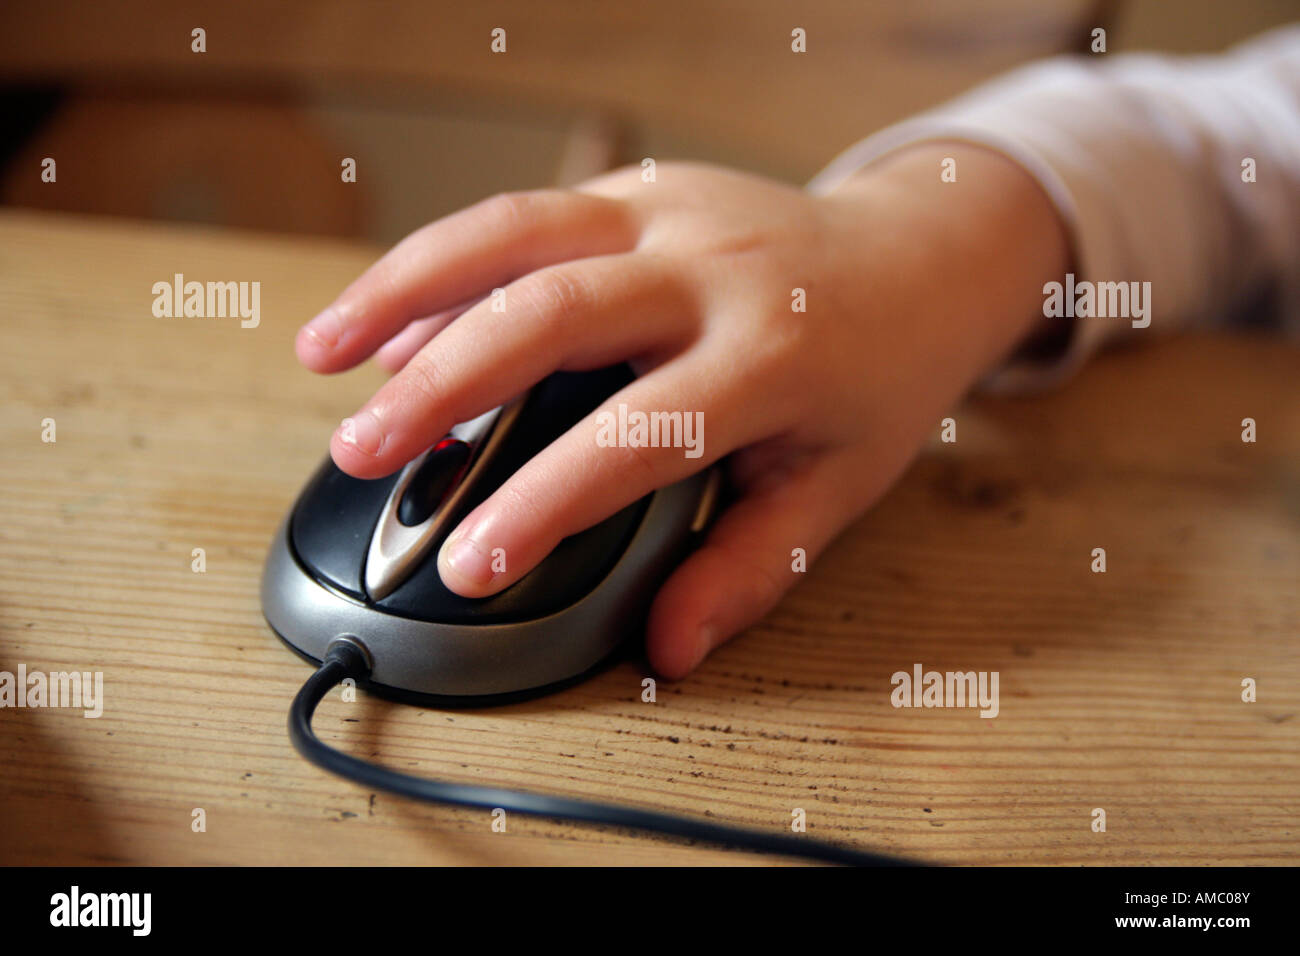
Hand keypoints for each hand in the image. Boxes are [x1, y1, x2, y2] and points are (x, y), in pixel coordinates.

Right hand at [296, 146, 1066, 677]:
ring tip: (327, 351)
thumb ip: (748, 569)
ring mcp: (671, 213)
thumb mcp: (836, 486)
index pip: (635, 438)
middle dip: (440, 386)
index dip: (542, 505)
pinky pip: (527, 212)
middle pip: (551, 316)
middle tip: (362, 455)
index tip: (467, 564)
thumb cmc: (878, 375)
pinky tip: (395, 308)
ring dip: (408, 289)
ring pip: (514, 232)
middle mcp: (711, 271)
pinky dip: (448, 258)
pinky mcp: (641, 189)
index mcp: (771, 357)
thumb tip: (670, 646)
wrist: (918, 255)